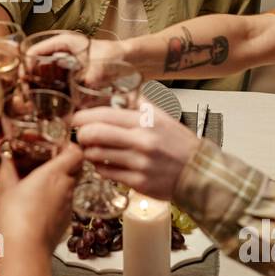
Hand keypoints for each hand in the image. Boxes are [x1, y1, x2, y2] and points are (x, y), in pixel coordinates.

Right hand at [0, 143, 82, 254]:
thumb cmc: (16, 217)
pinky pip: (65, 204)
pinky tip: (39, 206)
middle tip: (47, 164)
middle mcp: (67, 187)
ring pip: (70, 187)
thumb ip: (7, 170)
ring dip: (59, 183)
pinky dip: (56, 201)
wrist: (26, 250)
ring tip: (39, 185)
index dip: (70, 146)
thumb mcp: (5, 189)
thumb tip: (5, 158)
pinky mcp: (66, 221)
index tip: (57, 146)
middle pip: (76, 168)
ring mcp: (69, 206)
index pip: (76, 152)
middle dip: (65, 164)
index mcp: (55, 173)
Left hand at [72, 103, 198, 201]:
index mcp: (146, 121)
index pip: (103, 115)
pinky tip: (105, 164)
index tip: (75, 119)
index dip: (82, 117)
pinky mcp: (138, 183)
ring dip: (89, 152)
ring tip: (93, 150)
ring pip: (96, 156)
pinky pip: (106, 173)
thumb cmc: (179, 144)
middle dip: (81, 135)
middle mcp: (142, 141)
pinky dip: (100, 168)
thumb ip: (138, 104)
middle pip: (94, 134)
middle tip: (80, 136)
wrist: (199, 172)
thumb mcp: (162, 117)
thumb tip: (115, 92)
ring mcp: (139, 164)